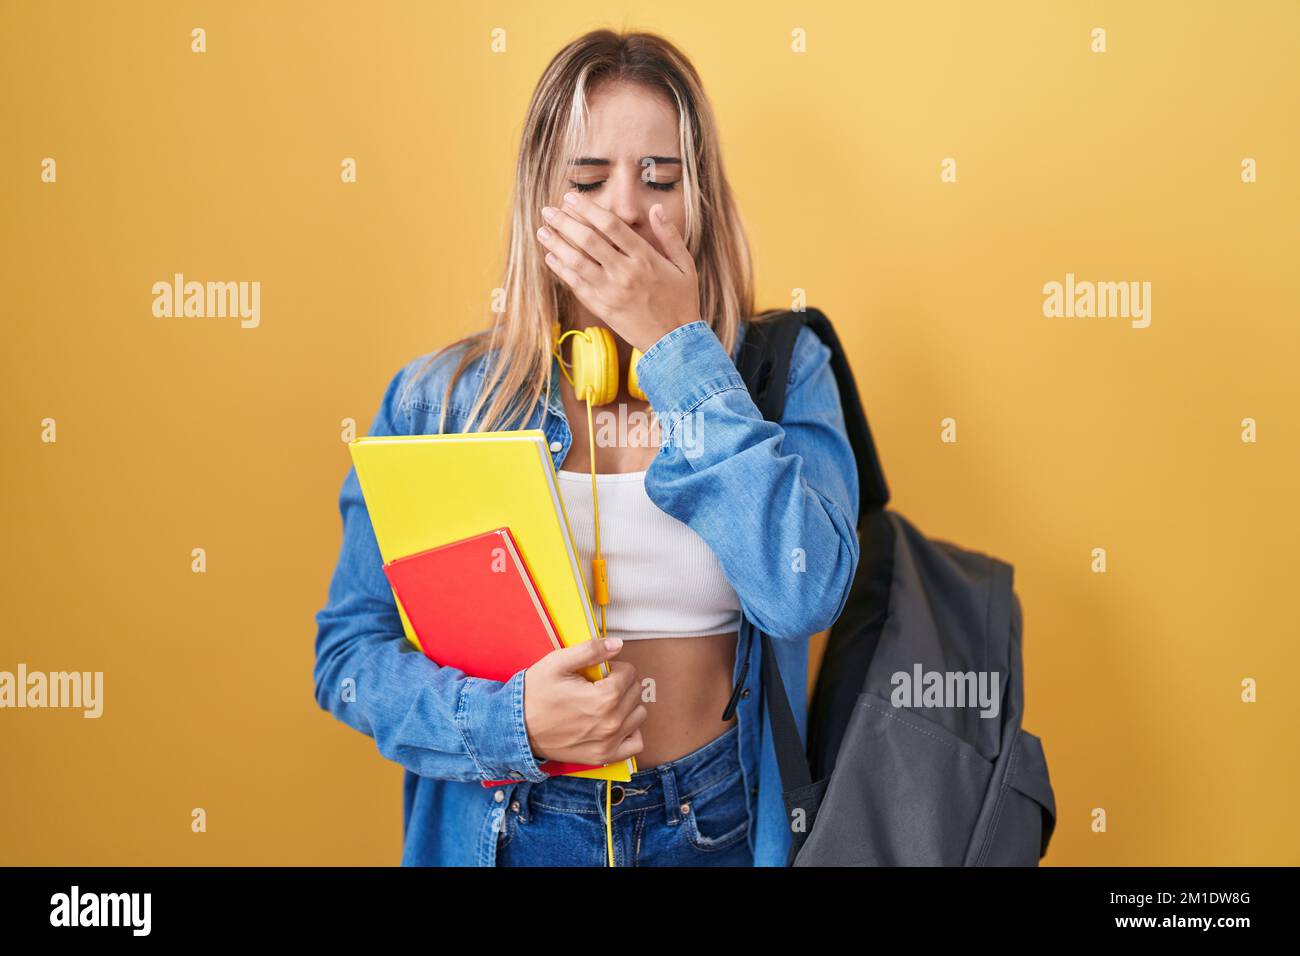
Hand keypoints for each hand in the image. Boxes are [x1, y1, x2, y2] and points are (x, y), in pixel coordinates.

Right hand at [523, 637, 646, 766]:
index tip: (599, 672)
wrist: (517, 728)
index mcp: (604, 697)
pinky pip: (635, 744)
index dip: (614, 667)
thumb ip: (590, 650)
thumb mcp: (557, 663)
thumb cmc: (535, 694)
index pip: (629, 673)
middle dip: (621, 684)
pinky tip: (614, 723)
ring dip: (626, 705)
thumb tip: (617, 644)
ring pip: (638, 714)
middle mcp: (611, 722)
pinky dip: (630, 732)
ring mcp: (608, 742)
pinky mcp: (603, 756)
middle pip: (635, 692)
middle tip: (599, 685)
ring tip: (605, 703)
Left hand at [536, 191, 700, 353]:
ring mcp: (611, 291)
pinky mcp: (602, 308)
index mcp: (645, 258)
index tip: (571, 198)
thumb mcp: (685, 265)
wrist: (675, 342)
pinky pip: (576, 286)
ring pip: (577, 262)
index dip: (588, 208)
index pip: (611, 225)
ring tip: (542, 231)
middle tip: (548, 211)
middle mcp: (625, 272)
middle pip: (588, 240)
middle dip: (565, 222)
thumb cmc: (682, 301)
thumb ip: (669, 235)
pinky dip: (562, 271)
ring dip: (557, 244)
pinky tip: (550, 258)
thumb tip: (656, 208)